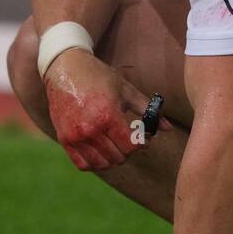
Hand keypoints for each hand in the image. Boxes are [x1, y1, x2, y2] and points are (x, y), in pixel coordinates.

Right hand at [43, 49, 170, 170]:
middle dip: (128, 150)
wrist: (65, 68)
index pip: (132, 146)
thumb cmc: (99, 76)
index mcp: (108, 115)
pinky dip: (95, 163)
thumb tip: (168, 128)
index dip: (141, 143)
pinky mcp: (64, 139)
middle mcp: (90, 129)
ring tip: (115, 145)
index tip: (142, 135)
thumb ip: (148, 109)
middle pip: (118, 157)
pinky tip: (101, 151)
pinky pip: (83, 164)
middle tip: (128, 138)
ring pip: (102, 164)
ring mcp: (75, 136)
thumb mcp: (126, 89)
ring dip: (113, 158)